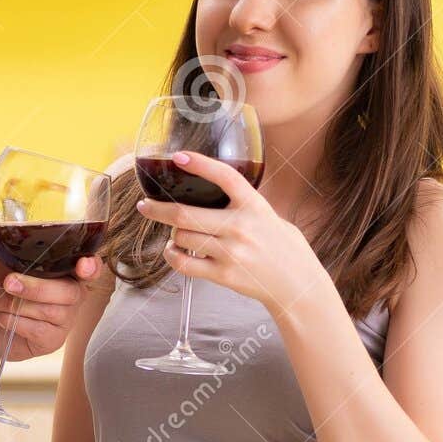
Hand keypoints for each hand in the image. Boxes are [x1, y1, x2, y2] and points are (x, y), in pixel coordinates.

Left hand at [0, 185, 102, 361]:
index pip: (89, 265)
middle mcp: (69, 291)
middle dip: (37, 287)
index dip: (91, 266)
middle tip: (7, 281)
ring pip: (52, 311)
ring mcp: (63, 318)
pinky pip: (38, 329)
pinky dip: (12, 321)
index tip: (85, 264)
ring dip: (15, 305)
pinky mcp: (52, 340)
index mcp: (61, 265)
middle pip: (69, 291)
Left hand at [134, 151, 324, 318]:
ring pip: (182, 237)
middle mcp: (241, 227)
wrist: (297, 285)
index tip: (178, 157)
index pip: (225, 176)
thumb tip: (212, 188)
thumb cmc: (282, 247)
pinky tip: (175, 251)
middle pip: (185, 214)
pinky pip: (184, 264)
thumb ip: (244, 204)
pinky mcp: (224, 275)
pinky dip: (172, 255)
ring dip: (172, 234)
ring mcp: (231, 253)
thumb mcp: (269, 215)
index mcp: (254, 206)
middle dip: (157, 209)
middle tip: (145, 206)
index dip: (200, 164)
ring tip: (175, 234)